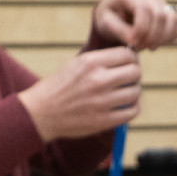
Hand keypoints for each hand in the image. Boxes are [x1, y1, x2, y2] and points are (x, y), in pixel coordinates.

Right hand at [19, 46, 141, 140]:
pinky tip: (125, 106)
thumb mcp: (75, 64)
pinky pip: (132, 112)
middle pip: (135, 72)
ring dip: (134, 92)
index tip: (127, 64)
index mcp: (90, 62)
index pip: (127, 54)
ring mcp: (101, 102)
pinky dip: (133, 108)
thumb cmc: (59, 87)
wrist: (40, 113)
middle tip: (127, 80)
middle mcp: (97, 80)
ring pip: (136, 92)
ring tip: (125, 93)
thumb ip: (100, 61)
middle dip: (134, 75)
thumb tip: (127, 59)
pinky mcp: (104, 121)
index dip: (131, 59)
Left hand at [92, 0, 176, 49]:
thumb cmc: (108, 18)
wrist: (113, 14)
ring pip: (173, 20)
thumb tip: (135, 40)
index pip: (144, 11)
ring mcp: (162, 2)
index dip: (140, 32)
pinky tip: (162, 41)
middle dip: (151, 37)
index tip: (132, 44)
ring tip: (149, 46)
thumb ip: (119, 30)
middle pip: (160, 17)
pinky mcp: (170, 11)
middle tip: (140, 47)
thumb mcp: (104, 23)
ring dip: (163, 39)